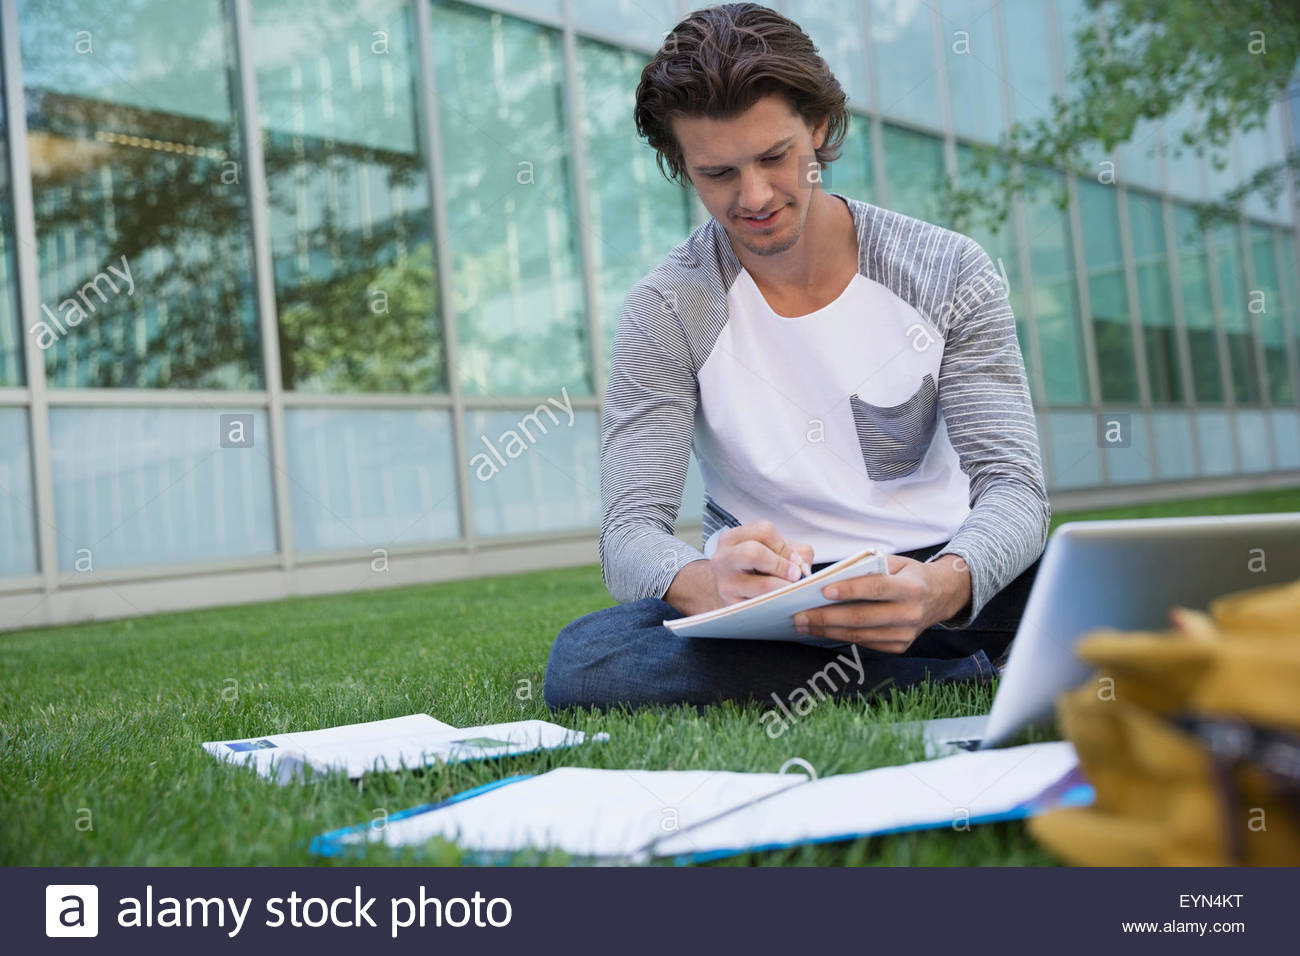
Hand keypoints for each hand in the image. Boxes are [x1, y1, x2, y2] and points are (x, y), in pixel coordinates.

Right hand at [710, 520, 813, 606]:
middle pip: (753, 553)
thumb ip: (793, 552)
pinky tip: (783, 602)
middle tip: (795, 576)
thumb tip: (804, 570)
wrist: (730, 588)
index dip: (785, 546)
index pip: (764, 531)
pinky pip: (764, 607)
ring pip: (762, 585)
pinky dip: (780, 604)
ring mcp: (726, 585)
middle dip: (781, 565)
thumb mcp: (770, 550)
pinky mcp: (733, 608)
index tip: (795, 560)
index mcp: (732, 538)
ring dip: (785, 588)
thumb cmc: (754, 566)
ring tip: (793, 591)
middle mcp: (723, 560)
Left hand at [791, 554, 970, 651]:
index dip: (848, 590)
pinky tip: (821, 630)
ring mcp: (905, 634)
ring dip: (827, 631)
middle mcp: (910, 614)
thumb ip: (867, 569)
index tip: (822, 591)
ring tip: (803, 624)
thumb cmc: (908, 575)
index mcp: (911, 588)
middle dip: (826, 617)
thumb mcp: (894, 563)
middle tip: (799, 615)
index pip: (875, 589)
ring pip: (859, 635)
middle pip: (862, 618)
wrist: (939, 597)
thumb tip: (829, 579)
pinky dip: (840, 636)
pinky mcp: (899, 647)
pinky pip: (864, 643)